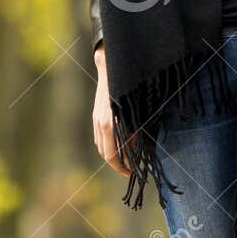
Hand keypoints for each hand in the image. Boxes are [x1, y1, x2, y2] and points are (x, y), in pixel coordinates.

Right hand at [92, 44, 131, 176]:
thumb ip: (137, 130)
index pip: (112, 156)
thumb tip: (139, 147)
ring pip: (101, 145)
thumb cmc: (131, 85)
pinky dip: (108, 143)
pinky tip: (120, 141)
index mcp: (111, 124)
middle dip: (118, 163)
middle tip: (131, 168)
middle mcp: (101, 123)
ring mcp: (96, 118)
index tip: (132, 173)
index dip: (122, 168)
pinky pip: (100, 135)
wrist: (113, 64)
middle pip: (105, 153)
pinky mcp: (96, 113)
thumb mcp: (139, 109)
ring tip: (127, 156)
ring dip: (113, 153)